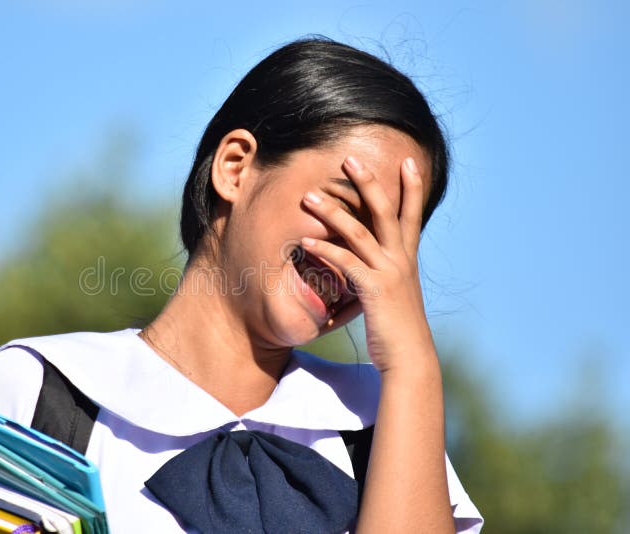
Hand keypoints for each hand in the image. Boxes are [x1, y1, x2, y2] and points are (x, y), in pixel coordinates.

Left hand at [300, 155, 435, 372]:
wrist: (409, 360)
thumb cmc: (397, 329)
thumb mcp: (393, 295)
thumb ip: (383, 274)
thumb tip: (369, 266)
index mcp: (407, 259)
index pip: (411, 214)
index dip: (412, 187)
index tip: (408, 160)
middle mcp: (402, 260)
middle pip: (387, 211)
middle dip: (368, 183)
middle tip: (348, 159)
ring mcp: (390, 273)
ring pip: (360, 233)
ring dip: (332, 212)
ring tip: (309, 197)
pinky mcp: (375, 290)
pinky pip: (346, 264)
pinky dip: (325, 250)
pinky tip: (305, 242)